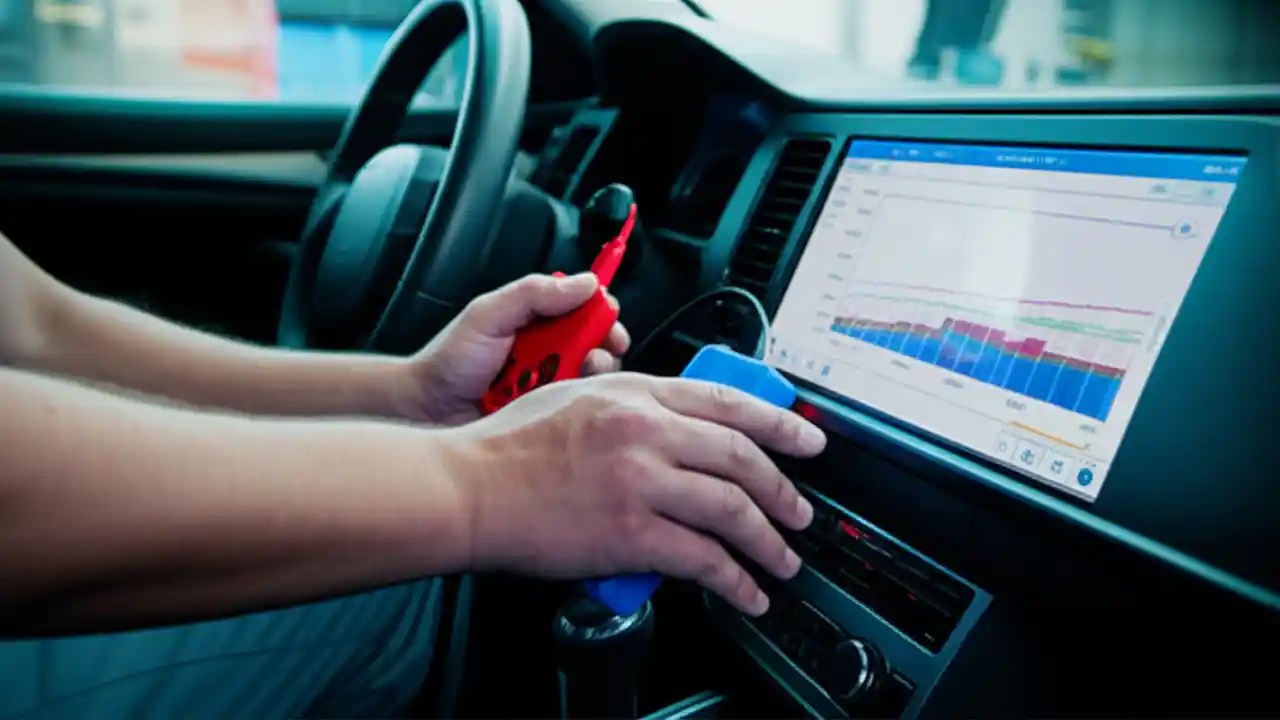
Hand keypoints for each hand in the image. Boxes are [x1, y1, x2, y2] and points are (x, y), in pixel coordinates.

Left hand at [403, 273, 629, 424]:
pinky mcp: (547, 415)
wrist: (426, 409)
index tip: (609, 325)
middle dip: (600, 353)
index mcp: (540, 320)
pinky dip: (565, 408)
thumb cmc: (451, 359)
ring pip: (590, 381)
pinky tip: (544, 407)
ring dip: (576, 381)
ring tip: (548, 383)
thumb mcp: (489, 315)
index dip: (605, 316)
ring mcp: (551, 384)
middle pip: (599, 347)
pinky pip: (573, 411)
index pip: (588, 309)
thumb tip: (587, 282)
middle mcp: (552, 350)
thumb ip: (533, 294)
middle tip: (588, 359)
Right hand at [448, 371, 826, 615]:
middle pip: (741, 456)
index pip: (726, 401)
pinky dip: (735, 580)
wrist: (467, 488)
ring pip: (732, 508)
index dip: (778, 423)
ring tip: (784, 560)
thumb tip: (674, 427)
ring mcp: (641, 481)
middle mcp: (645, 430)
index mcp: (634, 393)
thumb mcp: (575, 396)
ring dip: (769, 540)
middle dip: (782, 489)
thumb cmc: (506, 447)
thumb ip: (630, 405)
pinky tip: (747, 593)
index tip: (807, 441)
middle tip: (801, 512)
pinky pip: (703, 559)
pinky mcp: (631, 533)